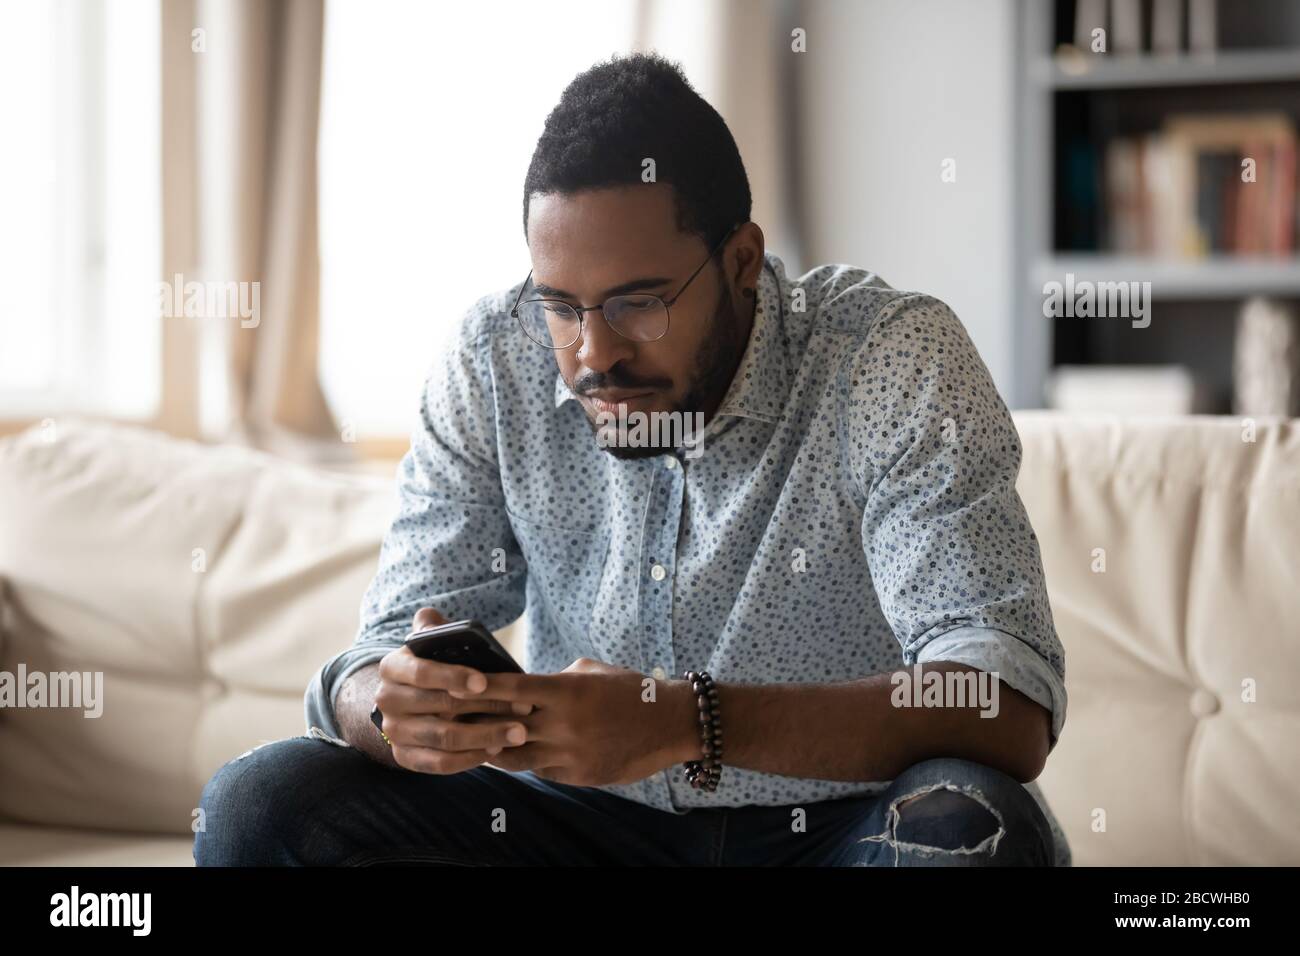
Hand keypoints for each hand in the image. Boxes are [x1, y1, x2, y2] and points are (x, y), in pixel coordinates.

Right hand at [373, 607, 533, 774]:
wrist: (410, 699)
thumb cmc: (434, 665)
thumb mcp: (431, 643)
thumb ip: (433, 628)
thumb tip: (431, 618)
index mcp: (392, 667)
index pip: (422, 672)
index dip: (453, 676)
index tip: (484, 682)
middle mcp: (387, 701)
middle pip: (442, 707)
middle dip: (487, 707)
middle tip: (524, 707)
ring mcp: (394, 732)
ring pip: (445, 738)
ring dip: (486, 736)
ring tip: (518, 732)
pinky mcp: (403, 757)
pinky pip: (439, 764)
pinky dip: (470, 758)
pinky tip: (497, 748)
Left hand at [461, 657, 697, 786]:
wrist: (669, 723)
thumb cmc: (629, 689)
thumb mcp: (590, 671)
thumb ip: (555, 679)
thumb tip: (525, 687)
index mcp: (564, 691)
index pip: (509, 689)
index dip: (478, 688)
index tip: (451, 684)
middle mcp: (563, 725)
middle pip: (504, 727)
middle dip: (476, 722)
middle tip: (449, 718)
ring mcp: (569, 754)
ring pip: (515, 757)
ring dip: (494, 750)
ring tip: (473, 744)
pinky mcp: (578, 775)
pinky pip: (541, 770)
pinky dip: (527, 762)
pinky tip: (516, 755)